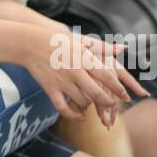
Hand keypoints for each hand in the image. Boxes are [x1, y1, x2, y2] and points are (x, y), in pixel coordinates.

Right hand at [19, 24, 148, 119]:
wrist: (30, 43)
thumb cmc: (58, 41)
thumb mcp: (80, 41)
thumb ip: (102, 47)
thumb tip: (123, 48)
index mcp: (84, 59)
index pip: (106, 77)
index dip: (118, 89)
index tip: (126, 97)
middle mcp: (75, 72)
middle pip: (97, 94)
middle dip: (108, 103)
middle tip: (112, 105)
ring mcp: (62, 82)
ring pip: (83, 102)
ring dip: (90, 106)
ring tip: (92, 104)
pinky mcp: (50, 89)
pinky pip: (64, 108)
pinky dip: (73, 115)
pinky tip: (79, 115)